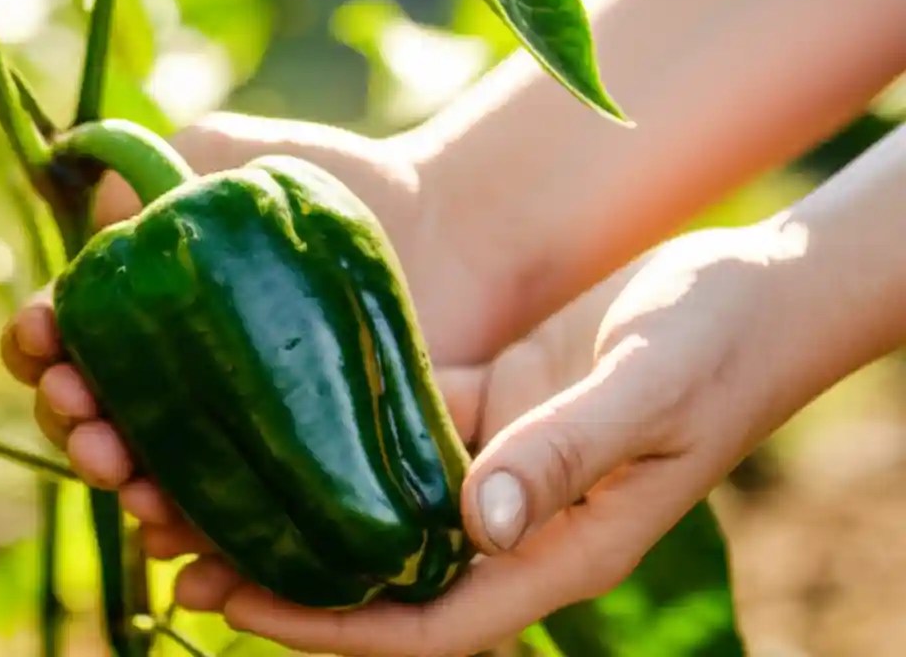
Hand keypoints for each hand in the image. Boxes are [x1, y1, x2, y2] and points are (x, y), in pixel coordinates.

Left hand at [164, 222, 839, 656]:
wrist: (746, 291)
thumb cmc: (717, 345)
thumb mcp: (648, 395)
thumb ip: (569, 453)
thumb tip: (485, 520)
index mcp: (556, 552)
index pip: (426, 619)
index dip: (328, 625)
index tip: (235, 605)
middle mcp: (509, 521)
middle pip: (375, 566)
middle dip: (275, 566)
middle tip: (169, 550)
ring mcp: (489, 463)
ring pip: (368, 495)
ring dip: (285, 491)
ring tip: (185, 476)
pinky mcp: (480, 405)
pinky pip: (389, 424)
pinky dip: (326, 419)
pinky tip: (255, 395)